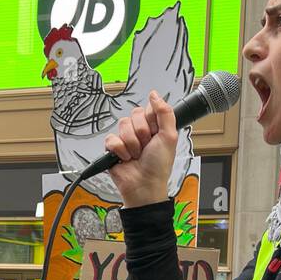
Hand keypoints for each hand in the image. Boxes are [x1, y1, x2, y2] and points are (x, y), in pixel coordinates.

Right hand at [103, 91, 179, 208]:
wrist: (144, 185)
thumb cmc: (158, 166)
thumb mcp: (169, 136)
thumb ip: (165, 112)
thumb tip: (155, 94)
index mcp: (154, 127)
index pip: (148, 108)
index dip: (152, 121)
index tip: (156, 133)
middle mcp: (140, 131)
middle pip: (134, 115)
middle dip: (142, 133)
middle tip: (146, 147)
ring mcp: (126, 139)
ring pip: (123, 125)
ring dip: (132, 143)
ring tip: (136, 155)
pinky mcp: (113, 148)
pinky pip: (111, 138)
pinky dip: (120, 150)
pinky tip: (125, 158)